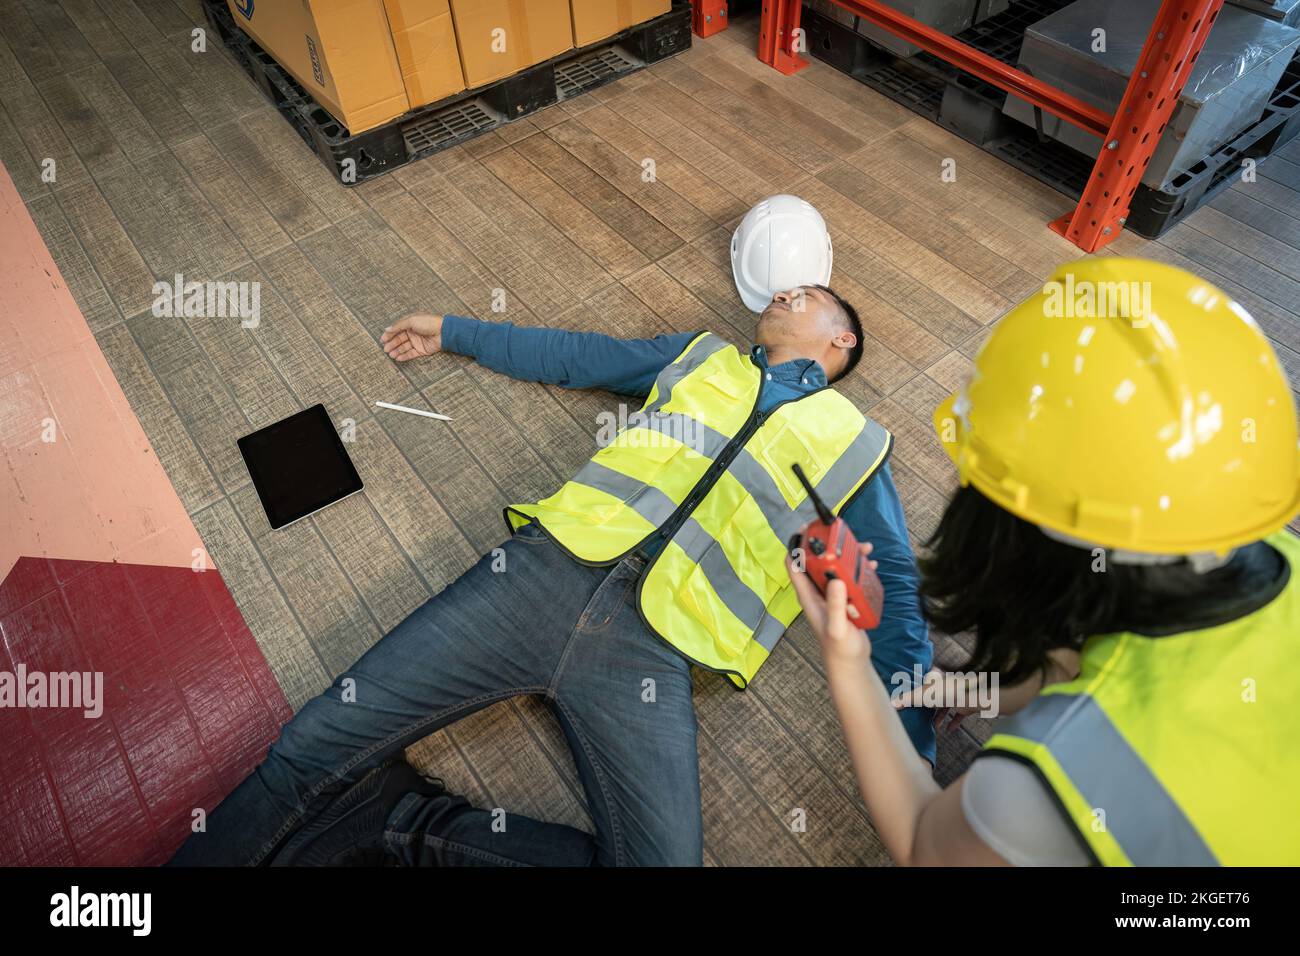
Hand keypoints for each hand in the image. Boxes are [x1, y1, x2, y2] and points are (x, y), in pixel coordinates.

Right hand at [381, 313, 443, 360]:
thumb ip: (399, 325)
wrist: (444, 332)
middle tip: (385, 349)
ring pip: (404, 347)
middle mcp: (413, 332)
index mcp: (410, 324)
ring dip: (397, 351)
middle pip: (399, 339)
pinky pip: (411, 354)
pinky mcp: (422, 350)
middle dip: (392, 344)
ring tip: (390, 355)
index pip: (397, 330)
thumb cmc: (429, 323)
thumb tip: (387, 329)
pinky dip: (404, 356)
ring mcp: (417, 342)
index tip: (382, 340)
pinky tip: (398, 358)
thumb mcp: (412, 321)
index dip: (389, 335)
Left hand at [786, 541, 875, 666]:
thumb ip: (835, 605)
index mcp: (808, 596)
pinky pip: (850, 577)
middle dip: (830, 545)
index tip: (810, 528)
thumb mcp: (837, 627)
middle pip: (818, 560)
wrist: (851, 662)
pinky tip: (871, 565)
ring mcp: (831, 594)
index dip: (798, 544)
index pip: (795, 565)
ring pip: (837, 566)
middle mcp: (817, 592)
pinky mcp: (844, 597)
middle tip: (845, 535)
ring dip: (849, 555)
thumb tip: (835, 580)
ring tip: (866, 549)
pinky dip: (860, 568)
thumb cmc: (839, 649)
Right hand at [893, 668, 981, 732]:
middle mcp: (945, 687)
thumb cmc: (946, 692)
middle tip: (920, 715)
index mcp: (934, 681)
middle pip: (934, 696)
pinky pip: (958, 715)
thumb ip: (907, 699)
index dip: (918, 688)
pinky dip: (954, 722)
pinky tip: (949, 730)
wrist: (971, 696)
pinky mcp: (964, 706)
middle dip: (928, 706)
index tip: (913, 695)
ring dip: (939, 717)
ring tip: (933, 726)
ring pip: (945, 706)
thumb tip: (891, 703)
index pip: (924, 683)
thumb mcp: (922, 695)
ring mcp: (956, 696)